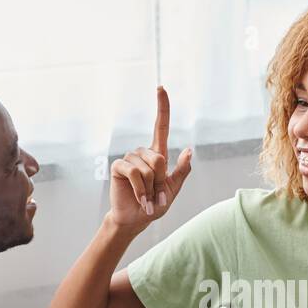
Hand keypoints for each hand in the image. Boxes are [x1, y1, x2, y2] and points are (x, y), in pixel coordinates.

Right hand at [108, 86, 192, 231]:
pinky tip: (139, 198)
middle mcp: (142, 153)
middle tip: (156, 195)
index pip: (160, 127)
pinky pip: (135, 173)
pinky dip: (141, 189)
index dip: (162, 107)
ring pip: (148, 168)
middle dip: (161, 181)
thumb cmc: (154, 205)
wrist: (135, 219)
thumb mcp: (173, 190)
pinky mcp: (118, 167)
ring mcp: (129, 159)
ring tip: (146, 198)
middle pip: (159, 159)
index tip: (161, 88)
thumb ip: (181, 171)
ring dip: (150, 187)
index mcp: (157, 155)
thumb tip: (189, 150)